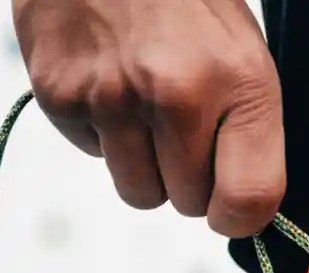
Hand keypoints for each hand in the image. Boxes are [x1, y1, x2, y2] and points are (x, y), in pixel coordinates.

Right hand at [12, 0, 285, 236]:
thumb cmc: (188, 2)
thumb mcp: (243, 54)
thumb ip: (248, 131)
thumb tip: (243, 208)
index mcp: (239, 84)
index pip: (247, 199)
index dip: (240, 216)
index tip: (232, 206)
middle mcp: (176, 94)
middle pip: (189, 204)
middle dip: (191, 180)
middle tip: (187, 130)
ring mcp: (112, 97)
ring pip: (139, 192)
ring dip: (147, 165)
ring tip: (148, 107)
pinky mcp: (59, 95)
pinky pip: (92, 154)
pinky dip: (103, 132)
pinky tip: (110, 80)